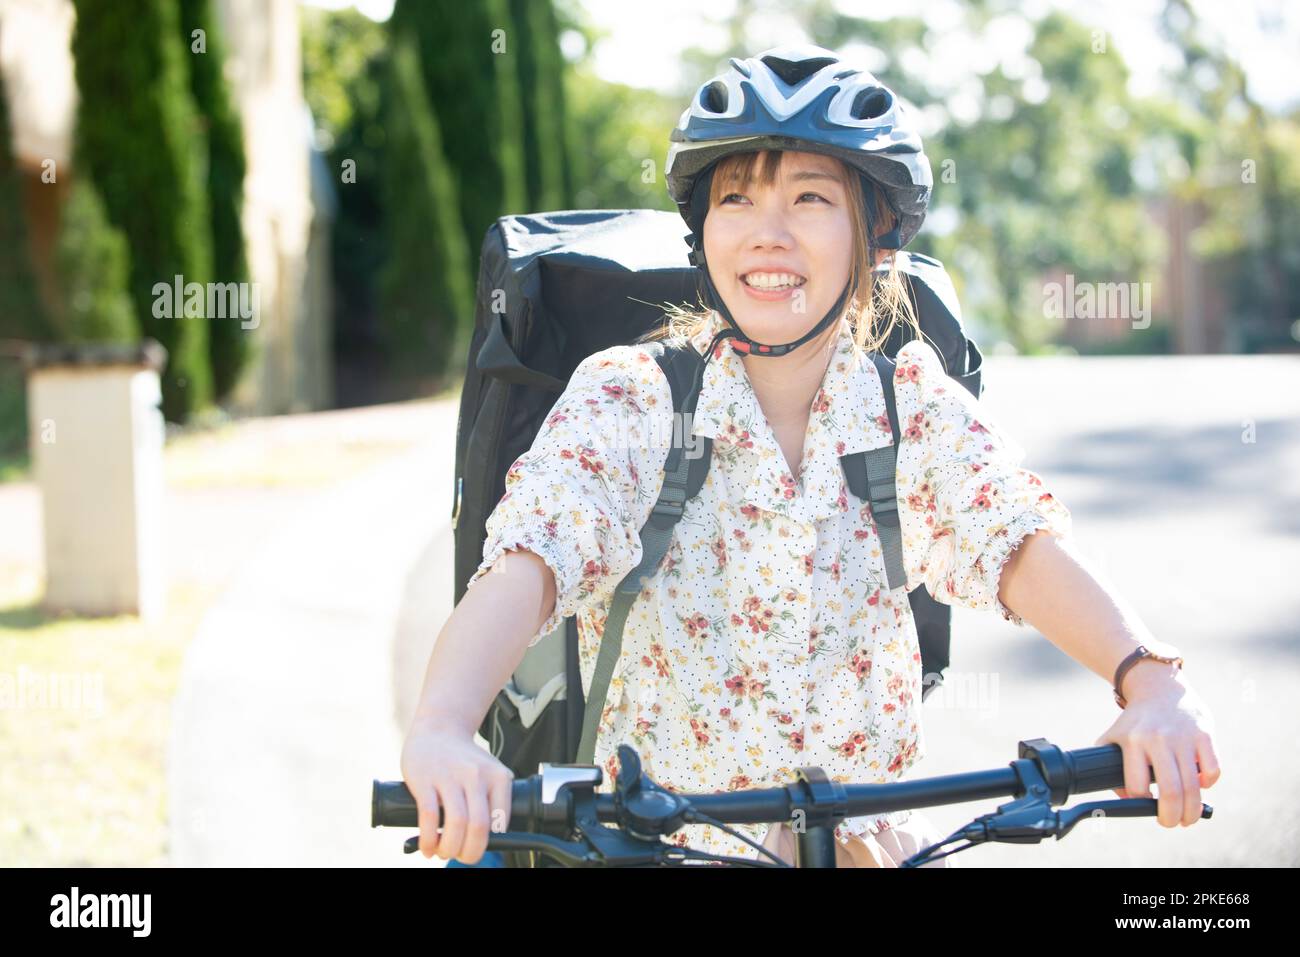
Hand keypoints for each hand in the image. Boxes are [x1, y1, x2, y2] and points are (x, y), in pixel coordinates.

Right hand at [400, 719, 514, 863]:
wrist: (438, 728)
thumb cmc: (463, 758)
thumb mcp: (489, 772)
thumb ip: (492, 799)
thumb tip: (487, 839)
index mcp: (498, 776)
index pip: (500, 821)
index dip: (488, 842)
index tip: (477, 847)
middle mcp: (476, 775)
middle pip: (479, 826)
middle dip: (470, 852)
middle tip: (462, 857)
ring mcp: (450, 776)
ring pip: (456, 824)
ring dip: (449, 848)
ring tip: (442, 852)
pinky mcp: (425, 780)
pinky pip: (429, 817)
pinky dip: (429, 839)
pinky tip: (427, 847)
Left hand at [1094, 668, 1220, 827]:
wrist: (1159, 689)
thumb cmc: (1135, 723)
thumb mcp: (1115, 739)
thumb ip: (1113, 769)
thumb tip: (1127, 801)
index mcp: (1132, 741)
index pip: (1137, 786)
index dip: (1142, 803)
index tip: (1146, 807)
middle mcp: (1157, 738)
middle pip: (1170, 791)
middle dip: (1171, 817)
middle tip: (1170, 823)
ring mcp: (1183, 736)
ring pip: (1193, 786)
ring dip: (1192, 810)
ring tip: (1187, 818)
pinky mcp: (1204, 734)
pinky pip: (1213, 770)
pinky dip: (1208, 785)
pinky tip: (1200, 786)